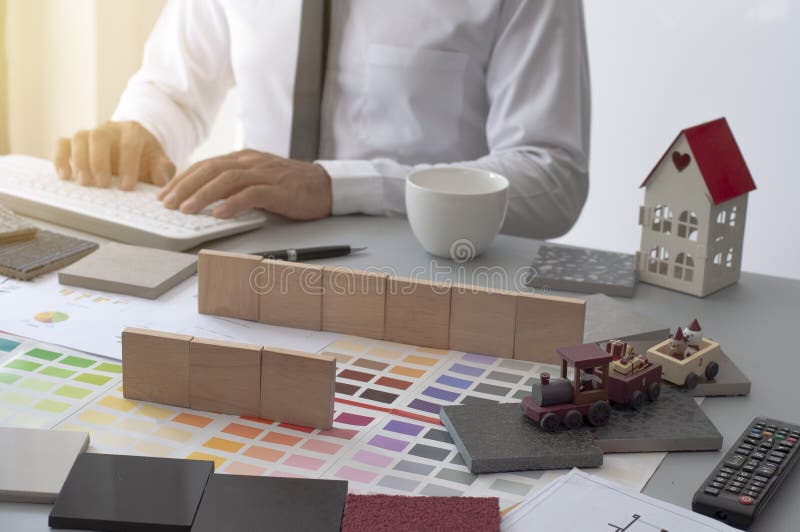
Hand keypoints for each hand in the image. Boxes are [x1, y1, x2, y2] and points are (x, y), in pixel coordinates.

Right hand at [54, 121, 174, 189]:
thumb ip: (163, 169)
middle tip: (103, 184)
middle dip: (99, 161)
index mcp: (133, 131)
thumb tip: (161, 179)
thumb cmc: (146, 156)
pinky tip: (64, 176)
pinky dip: (60, 158)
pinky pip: (62, 144)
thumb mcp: (159, 161)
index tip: (127, 186)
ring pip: (79, 138)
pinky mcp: (75, 143)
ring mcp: (90, 134)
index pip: (129, 143)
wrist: (134, 146)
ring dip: (79, 161)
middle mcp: (110, 129)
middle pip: (99, 137)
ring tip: (85, 183)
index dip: (128, 164)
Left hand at [158, 149, 331, 219]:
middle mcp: (252, 162)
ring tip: (187, 209)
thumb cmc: (291, 187)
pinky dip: (233, 203)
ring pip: (227, 180)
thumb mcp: (259, 180)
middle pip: (212, 169)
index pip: (207, 165)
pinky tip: (220, 214)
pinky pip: (252, 194)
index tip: (165, 194)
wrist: (325, 186)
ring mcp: (265, 174)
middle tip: (167, 203)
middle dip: (186, 185)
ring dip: (203, 194)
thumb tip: (206, 199)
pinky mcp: (279, 189)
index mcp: (244, 159)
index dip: (183, 178)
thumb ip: (236, 185)